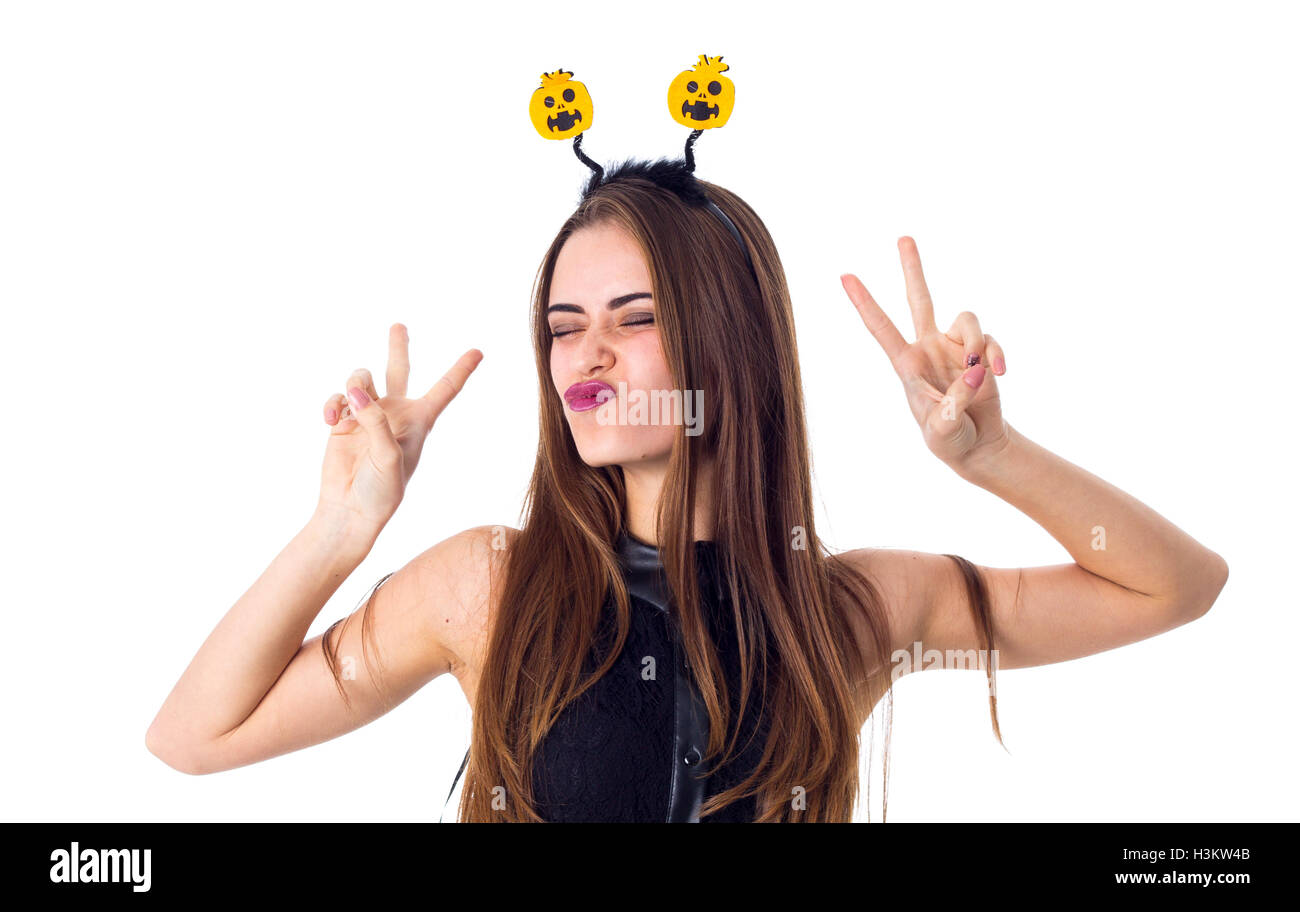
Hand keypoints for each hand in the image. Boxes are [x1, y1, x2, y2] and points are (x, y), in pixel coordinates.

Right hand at [316, 323, 482, 537]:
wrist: (350, 510)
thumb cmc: (382, 491)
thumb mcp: (389, 457)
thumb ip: (375, 421)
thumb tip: (355, 391)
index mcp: (419, 421)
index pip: (444, 390)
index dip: (461, 370)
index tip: (478, 351)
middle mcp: (395, 413)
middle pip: (399, 370)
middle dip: (398, 347)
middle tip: (399, 326)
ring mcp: (368, 415)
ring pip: (362, 378)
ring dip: (355, 383)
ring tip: (349, 406)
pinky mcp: (343, 422)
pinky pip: (338, 397)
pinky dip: (333, 403)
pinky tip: (329, 419)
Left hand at [840, 237, 1009, 472]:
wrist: (976, 447)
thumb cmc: (949, 441)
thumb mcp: (944, 430)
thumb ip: (956, 403)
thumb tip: (974, 371)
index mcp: (907, 365)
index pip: (881, 328)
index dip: (864, 302)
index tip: (844, 276)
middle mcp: (928, 349)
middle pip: (920, 299)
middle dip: (913, 268)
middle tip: (903, 237)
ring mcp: (954, 348)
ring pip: (966, 318)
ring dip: (977, 343)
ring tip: (980, 373)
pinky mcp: (980, 353)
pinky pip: (990, 340)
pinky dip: (997, 355)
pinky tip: (1000, 375)